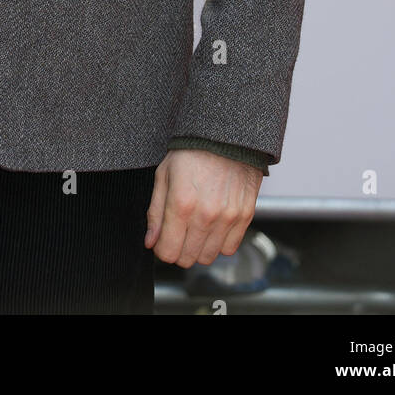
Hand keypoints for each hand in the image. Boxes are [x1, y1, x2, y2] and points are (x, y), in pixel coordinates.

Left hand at [145, 148, 263, 265]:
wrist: (226, 135)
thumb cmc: (192, 151)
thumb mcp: (164, 175)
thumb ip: (155, 212)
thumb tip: (150, 241)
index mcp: (181, 204)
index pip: (168, 252)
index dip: (162, 248)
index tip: (163, 239)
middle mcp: (205, 215)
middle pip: (187, 258)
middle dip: (178, 249)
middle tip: (179, 231)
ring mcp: (227, 217)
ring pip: (208, 257)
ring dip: (199, 247)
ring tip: (196, 226)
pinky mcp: (245, 216)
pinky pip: (229, 248)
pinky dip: (219, 242)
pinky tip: (213, 225)